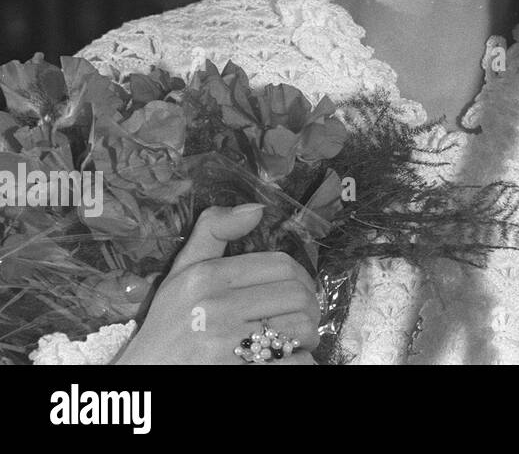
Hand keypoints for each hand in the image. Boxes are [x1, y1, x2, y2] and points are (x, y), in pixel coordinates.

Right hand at [114, 203, 320, 364]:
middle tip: (303, 320)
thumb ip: (213, 233)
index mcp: (205, 277)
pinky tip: (287, 361)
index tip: (299, 292)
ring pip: (300, 329)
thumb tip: (256, 209)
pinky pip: (292, 362)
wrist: (143, 376)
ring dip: (308, 338)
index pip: (281, 265)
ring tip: (296, 342)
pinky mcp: (233, 372)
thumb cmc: (168, 326)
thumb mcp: (181, 274)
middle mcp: (214, 307)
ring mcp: (223, 343)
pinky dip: (300, 361)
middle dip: (309, 310)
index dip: (301, 278)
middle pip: (297, 296)